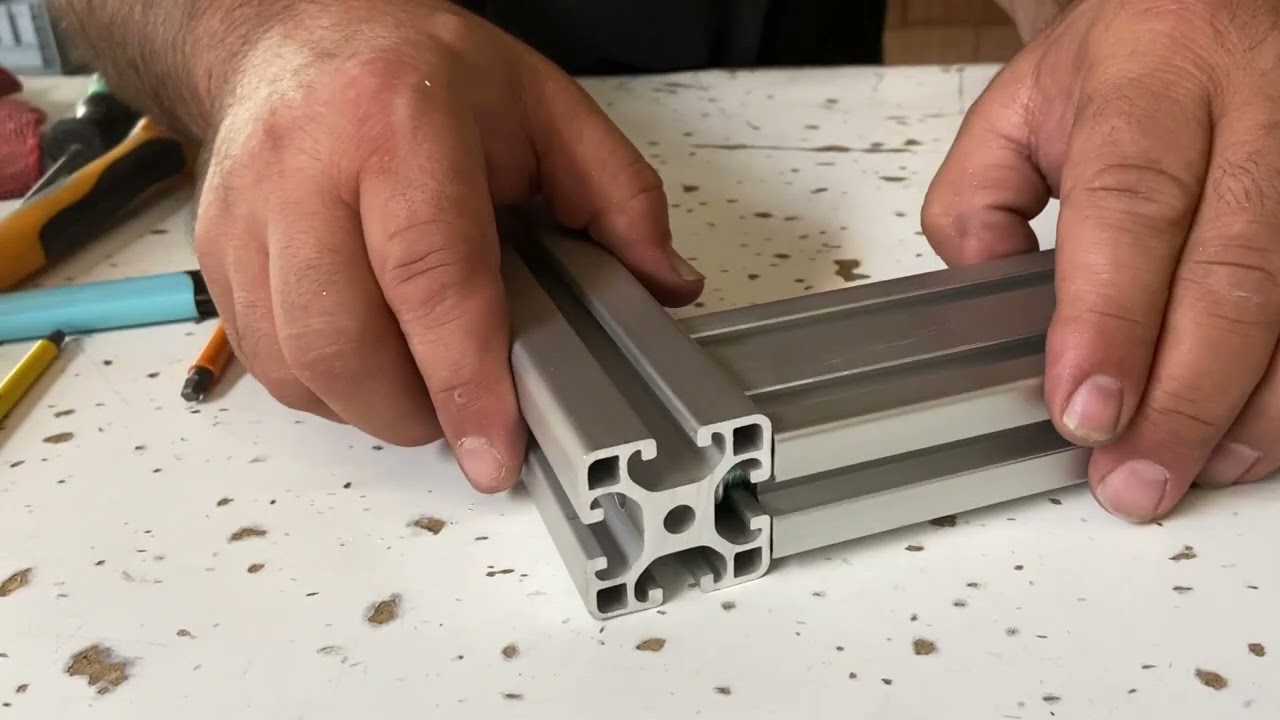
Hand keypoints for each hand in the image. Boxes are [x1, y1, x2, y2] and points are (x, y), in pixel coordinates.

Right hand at [193, 2, 702, 491]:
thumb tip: (665, 284)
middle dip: (413, 410)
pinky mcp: (216, 251)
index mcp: (399, 121)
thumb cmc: (420, 68)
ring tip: (419, 380)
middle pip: (342, 340)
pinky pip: (264, 359)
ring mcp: (247, 212)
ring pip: (295, 364)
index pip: (431, 276)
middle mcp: (305, 167)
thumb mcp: (544, 104)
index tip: (495, 449)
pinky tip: (367, 356)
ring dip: (368, 404)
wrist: (302, 32)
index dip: (466, 378)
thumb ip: (618, 195)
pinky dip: (323, 386)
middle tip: (463, 414)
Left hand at [922, 0, 1279, 520]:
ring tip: (1191, 471)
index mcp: (1152, 75)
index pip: (1131, 205)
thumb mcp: (1018, 107)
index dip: (1110, 320)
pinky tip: (1254, 434)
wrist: (1211, 6)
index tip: (1083, 410)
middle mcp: (1258, 107)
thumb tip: (985, 302)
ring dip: (1251, 408)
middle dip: (1183, 395)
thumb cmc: (1120, 66)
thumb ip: (978, 204)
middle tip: (1133, 477)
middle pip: (1235, 271)